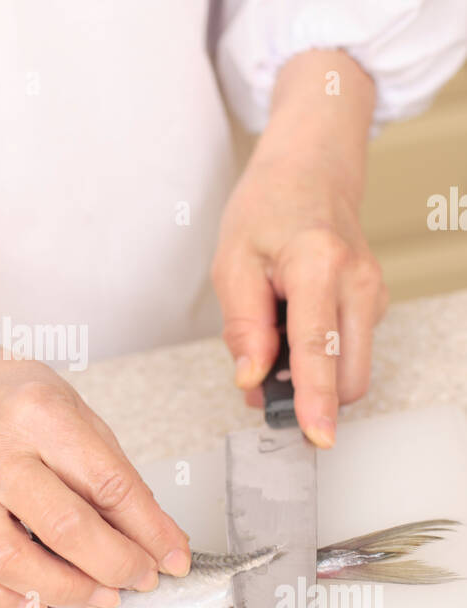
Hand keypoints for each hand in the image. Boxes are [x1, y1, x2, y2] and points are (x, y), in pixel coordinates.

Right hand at [0, 260, 189, 607]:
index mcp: (40, 415)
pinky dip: (3, 600)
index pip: (107, 483)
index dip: (149, 530)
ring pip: (8, 560)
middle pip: (62, 526)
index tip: (174, 557)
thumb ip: (117, 478)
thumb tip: (159, 541)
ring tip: (100, 595)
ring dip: (65, 590)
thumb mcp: (80, 417)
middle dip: (114, 564)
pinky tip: (39, 602)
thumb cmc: (20, 404)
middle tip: (141, 578)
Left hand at [212, 51, 386, 445]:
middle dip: (309, 395)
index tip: (318, 436)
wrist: (310, 171)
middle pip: (347, 375)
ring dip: (313, 375)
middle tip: (262, 377)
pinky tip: (293, 325)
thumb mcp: (232, 262)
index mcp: (318, 266)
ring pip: (352, 369)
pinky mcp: (376, 303)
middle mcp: (359, 283)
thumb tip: (252, 380)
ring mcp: (374, 294)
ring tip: (274, 339)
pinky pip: (351, 350)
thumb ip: (243, 326)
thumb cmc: (267, 210)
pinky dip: (321, 355)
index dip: (315, 399)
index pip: (319, 348)